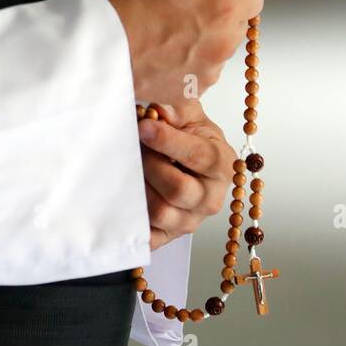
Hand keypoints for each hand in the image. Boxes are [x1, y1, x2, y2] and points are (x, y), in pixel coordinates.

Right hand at [98, 0, 261, 102]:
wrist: (97, 45)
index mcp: (225, 8)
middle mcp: (223, 45)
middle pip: (235, 24)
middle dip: (216, 13)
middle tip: (178, 5)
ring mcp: (207, 72)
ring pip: (216, 49)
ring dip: (200, 39)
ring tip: (163, 28)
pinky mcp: (188, 92)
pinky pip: (197, 72)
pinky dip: (184, 62)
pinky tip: (159, 49)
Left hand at [137, 99, 236, 249]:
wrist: (191, 163)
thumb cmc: (193, 137)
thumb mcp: (192, 115)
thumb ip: (178, 109)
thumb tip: (160, 112)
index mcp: (221, 165)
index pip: (199, 156)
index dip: (168, 140)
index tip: (143, 125)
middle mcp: (210, 198)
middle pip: (178, 189)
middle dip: (150, 164)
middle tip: (135, 145)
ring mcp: (190, 221)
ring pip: (160, 211)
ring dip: (139, 185)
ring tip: (130, 164)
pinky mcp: (169, 236)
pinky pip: (148, 236)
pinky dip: (133, 219)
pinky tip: (124, 193)